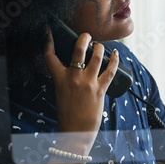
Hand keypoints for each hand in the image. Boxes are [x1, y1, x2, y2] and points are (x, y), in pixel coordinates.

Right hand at [43, 30, 117, 151]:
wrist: (76, 132)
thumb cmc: (68, 114)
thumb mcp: (61, 93)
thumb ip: (66, 79)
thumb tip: (76, 67)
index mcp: (59, 79)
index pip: (50, 56)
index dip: (48, 41)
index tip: (50, 32)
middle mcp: (73, 78)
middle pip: (78, 50)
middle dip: (83, 38)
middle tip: (87, 36)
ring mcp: (87, 83)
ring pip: (96, 57)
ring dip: (100, 48)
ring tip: (100, 46)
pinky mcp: (100, 90)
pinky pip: (110, 71)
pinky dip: (115, 61)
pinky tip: (116, 54)